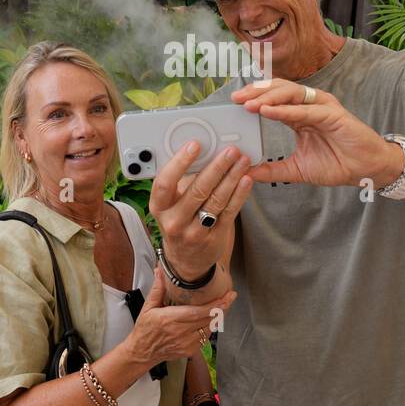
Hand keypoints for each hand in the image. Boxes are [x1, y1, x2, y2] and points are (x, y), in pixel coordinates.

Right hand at [125, 269, 236, 366]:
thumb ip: (157, 289)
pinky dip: (209, 327)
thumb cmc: (144, 330)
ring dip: (217, 317)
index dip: (216, 304)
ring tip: (221, 305)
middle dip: (222, 307)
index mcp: (170, 319)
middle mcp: (180, 332)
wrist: (142, 353)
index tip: (227, 296)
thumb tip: (160, 271)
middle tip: (230, 296)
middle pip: (208, 319)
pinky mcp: (190, 350)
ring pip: (209, 328)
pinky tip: (208, 320)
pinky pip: (205, 337)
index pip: (199, 312)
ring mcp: (186, 343)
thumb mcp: (148, 307)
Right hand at [150, 141, 253, 275]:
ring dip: (232, 177)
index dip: (180, 162)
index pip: (164, 182)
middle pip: (197, 190)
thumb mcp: (170, 204)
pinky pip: (229, 212)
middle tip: (230, 151)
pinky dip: (239, 194)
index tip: (195, 145)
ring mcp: (194, 232)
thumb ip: (181, 182)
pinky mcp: (214, 237)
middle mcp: (174, 221)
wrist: (186, 260)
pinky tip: (246, 180)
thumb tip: (203, 152)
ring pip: (216, 200)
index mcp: (158, 207)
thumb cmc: (178, 221)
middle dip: (217, 167)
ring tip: (242, 161)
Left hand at [231, 78, 397, 186]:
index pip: (272, 99)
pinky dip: (285, 109)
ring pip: (290, 94)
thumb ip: (273, 170)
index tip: (233, 104)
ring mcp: (322, 107)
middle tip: (235, 98)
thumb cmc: (337, 164)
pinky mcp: (333, 113)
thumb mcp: (297, 169)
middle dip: (255, 92)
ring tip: (248, 103)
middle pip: (278, 90)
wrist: (366, 170)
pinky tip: (268, 111)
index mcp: (299, 115)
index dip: (253, 98)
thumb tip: (247, 172)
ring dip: (268, 97)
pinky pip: (305, 109)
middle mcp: (309, 106)